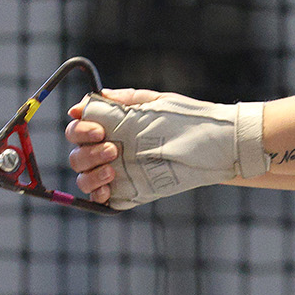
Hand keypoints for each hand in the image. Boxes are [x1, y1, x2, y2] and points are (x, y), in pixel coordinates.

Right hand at [66, 89, 268, 208]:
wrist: (217, 144)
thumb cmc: (188, 120)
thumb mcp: (158, 103)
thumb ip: (127, 99)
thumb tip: (97, 96)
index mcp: (113, 127)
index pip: (79, 130)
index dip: (81, 130)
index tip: (99, 130)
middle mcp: (111, 149)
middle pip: (77, 155)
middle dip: (87, 153)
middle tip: (112, 150)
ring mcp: (119, 172)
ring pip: (85, 178)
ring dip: (90, 175)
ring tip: (112, 169)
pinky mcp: (131, 192)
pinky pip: (102, 198)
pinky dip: (97, 196)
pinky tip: (107, 189)